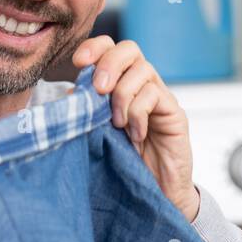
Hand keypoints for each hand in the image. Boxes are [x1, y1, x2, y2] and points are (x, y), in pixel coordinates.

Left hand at [70, 37, 199, 221]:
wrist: (156, 193)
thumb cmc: (126, 163)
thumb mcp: (99, 134)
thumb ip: (87, 113)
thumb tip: (68, 94)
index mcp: (121, 84)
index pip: (110, 48)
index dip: (94, 48)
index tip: (78, 62)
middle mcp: (142, 85)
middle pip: (129, 49)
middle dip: (109, 64)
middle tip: (98, 89)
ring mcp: (160, 97)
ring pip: (142, 70)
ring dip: (122, 95)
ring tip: (117, 124)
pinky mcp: (174, 113)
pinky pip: (154, 96)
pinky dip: (138, 113)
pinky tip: (135, 135)